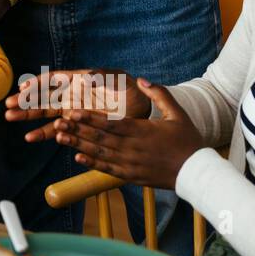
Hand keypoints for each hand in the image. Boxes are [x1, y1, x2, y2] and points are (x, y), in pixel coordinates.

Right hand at [4, 68, 147, 143]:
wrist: (139, 109)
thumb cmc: (129, 89)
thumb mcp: (118, 80)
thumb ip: (102, 77)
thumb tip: (88, 76)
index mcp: (77, 80)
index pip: (52, 79)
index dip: (37, 83)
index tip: (23, 88)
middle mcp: (70, 94)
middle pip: (43, 97)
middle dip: (25, 101)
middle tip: (8, 106)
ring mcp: (71, 111)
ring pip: (45, 114)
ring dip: (27, 116)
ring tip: (10, 118)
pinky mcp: (76, 125)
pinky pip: (57, 130)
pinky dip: (43, 133)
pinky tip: (30, 137)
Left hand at [50, 79, 203, 189]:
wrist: (197, 173)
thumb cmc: (188, 141)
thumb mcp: (178, 113)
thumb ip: (160, 94)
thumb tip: (141, 80)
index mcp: (143, 131)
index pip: (111, 124)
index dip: (90, 118)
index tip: (73, 111)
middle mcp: (133, 148)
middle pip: (99, 138)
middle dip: (77, 130)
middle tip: (57, 122)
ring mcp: (130, 164)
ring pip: (99, 153)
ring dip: (78, 145)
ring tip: (59, 137)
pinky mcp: (131, 176)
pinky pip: (107, 170)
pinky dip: (91, 164)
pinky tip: (77, 157)